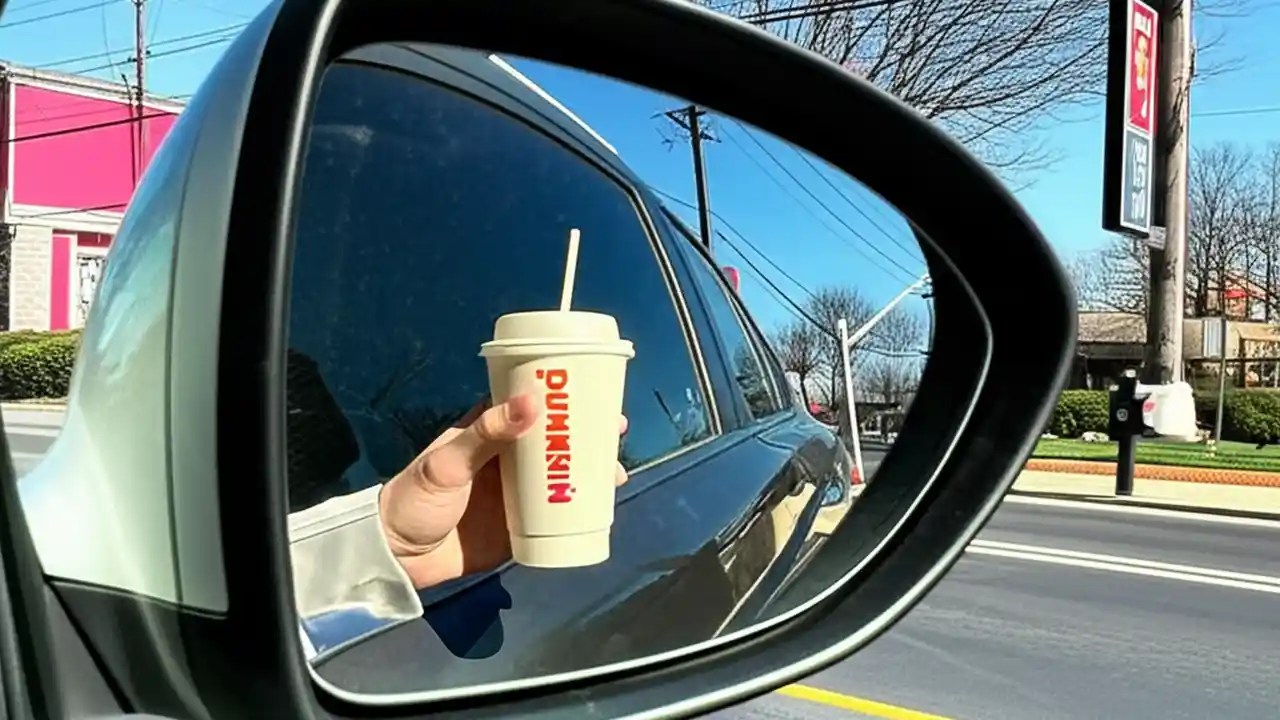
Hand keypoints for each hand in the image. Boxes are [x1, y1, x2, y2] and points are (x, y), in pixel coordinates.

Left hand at [378, 394, 628, 588]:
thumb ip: (486, 433)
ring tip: (617, 473)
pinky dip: (582, 506)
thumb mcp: (448, 462)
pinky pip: (559, 512)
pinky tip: (603, 505)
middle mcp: (509, 458)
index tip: (595, 393)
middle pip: (556, 440)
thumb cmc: (417, 499)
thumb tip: (531, 402)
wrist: (400, 557)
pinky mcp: (523, 524)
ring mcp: (518, 492)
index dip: (564, 398)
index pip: (532, 405)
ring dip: (592, 471)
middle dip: (588, 435)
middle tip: (616, 431)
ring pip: (563, 474)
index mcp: (489, 432)